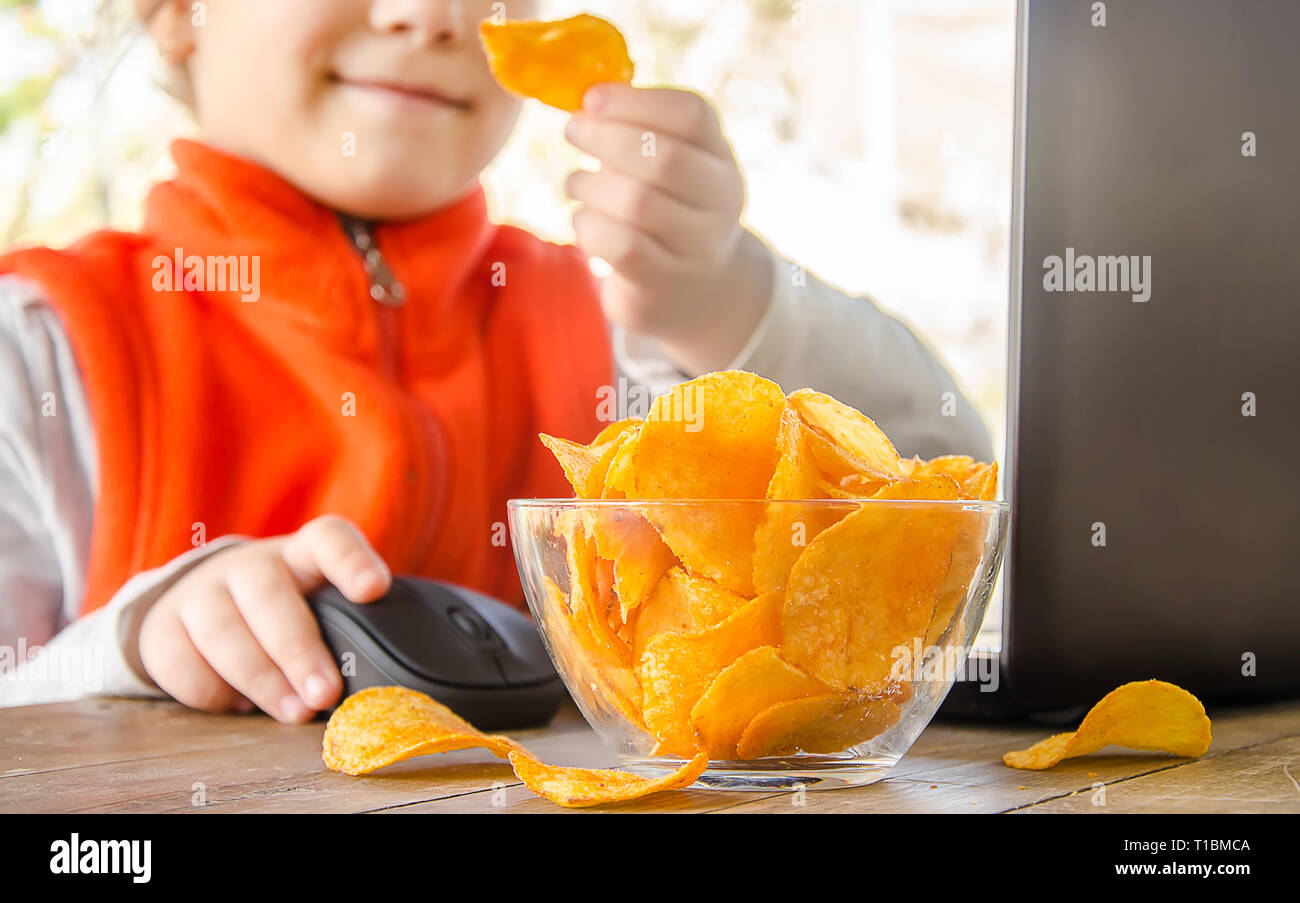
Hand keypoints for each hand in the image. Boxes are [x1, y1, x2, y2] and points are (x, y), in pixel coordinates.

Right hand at [138, 514, 390, 722]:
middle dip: (298, 649)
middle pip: (269, 594)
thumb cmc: (290, 615)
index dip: (351, 561)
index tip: (373, 589)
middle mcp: (252, 564)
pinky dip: (212, 692)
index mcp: (304, 554)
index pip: (329, 540)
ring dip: (260, 678)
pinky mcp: (162, 626)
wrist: (206, 607)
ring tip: (293, 712)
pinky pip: (180, 662)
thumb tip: (383, 684)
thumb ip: (351, 631)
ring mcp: (202, 591)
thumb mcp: (324, 609)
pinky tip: (241, 706)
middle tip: (325, 694)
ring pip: (221, 630)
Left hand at [565, 84, 773, 374]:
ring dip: (591, 184)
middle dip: (606, 138)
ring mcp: (695, 252)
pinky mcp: (660, 289)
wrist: (694, 294)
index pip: (692, 116)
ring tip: (575, 182)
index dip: (637, 101)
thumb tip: (589, 100)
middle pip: (665, 161)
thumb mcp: (670, 167)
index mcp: (721, 163)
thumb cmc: (667, 211)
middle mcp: (719, 207)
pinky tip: (584, 219)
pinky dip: (588, 224)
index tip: (592, 97)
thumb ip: (639, 132)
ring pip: (638, 204)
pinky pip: (618, 246)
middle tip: (573, 130)